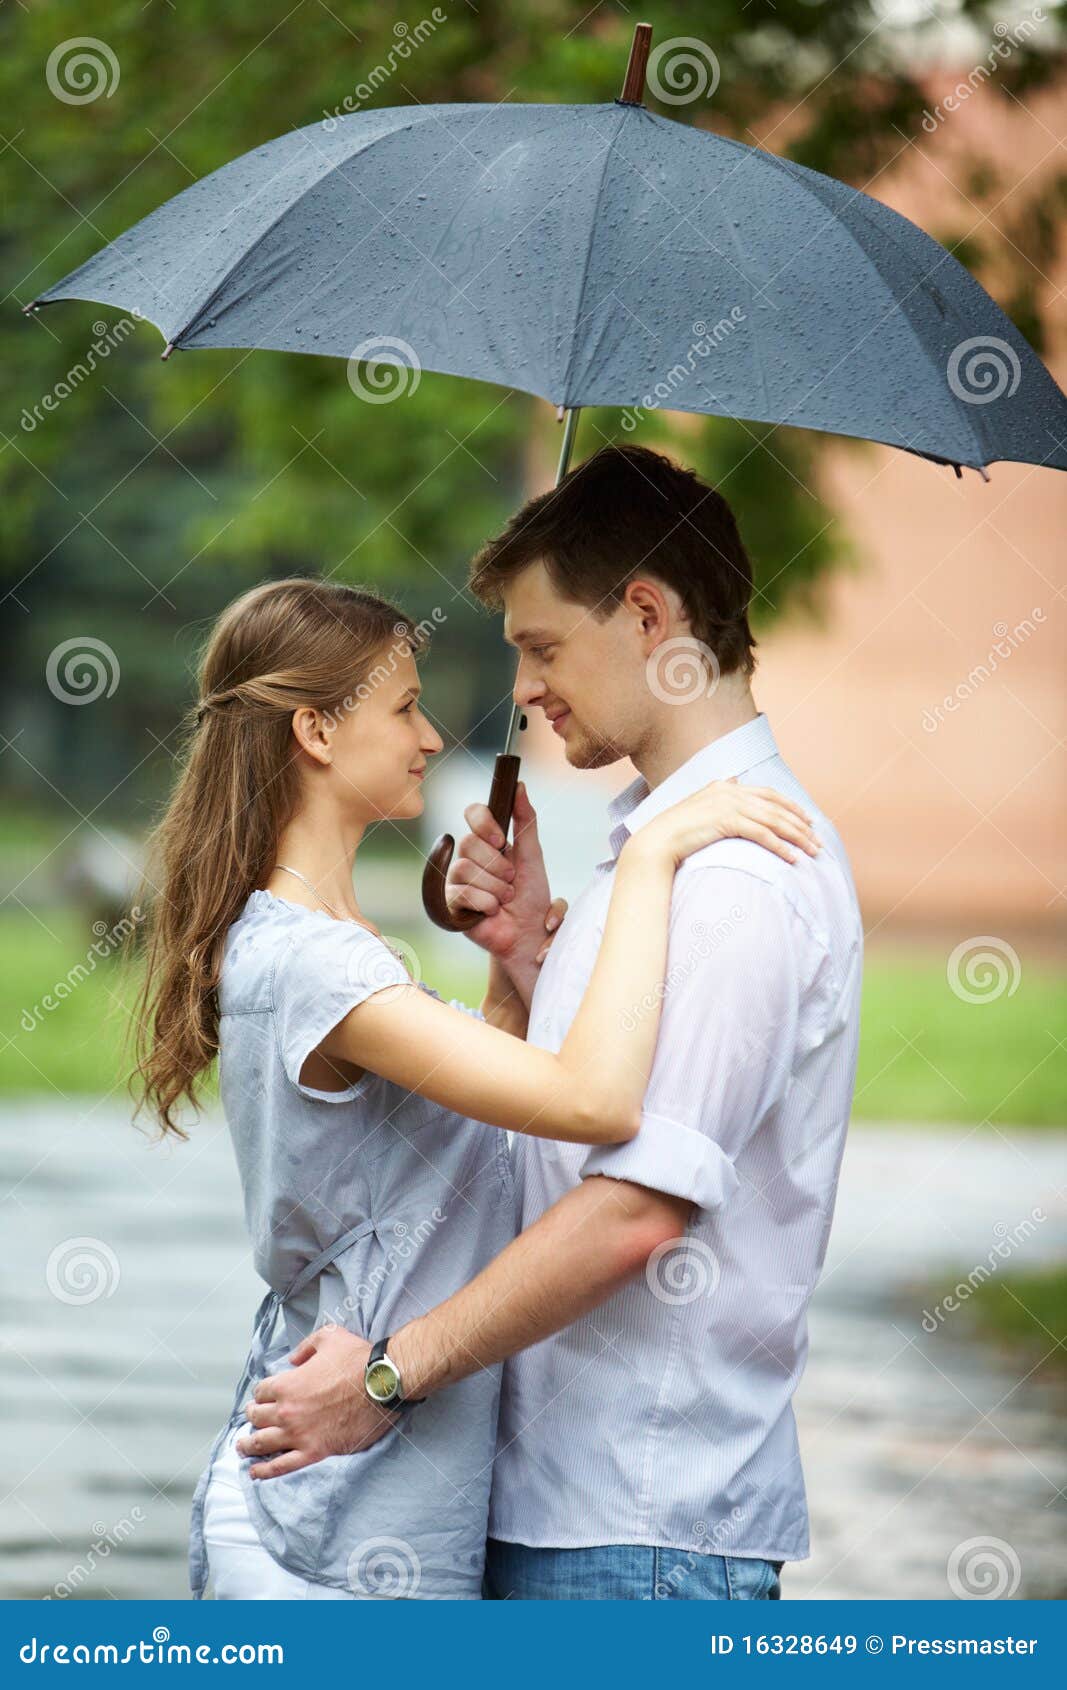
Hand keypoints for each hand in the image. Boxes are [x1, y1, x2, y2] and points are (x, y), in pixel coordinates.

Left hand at [237, 1325, 396, 1478]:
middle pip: (256, 1418)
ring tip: (243, 1447)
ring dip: (248, 1445)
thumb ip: (305, 1347)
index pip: (260, 1392)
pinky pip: (282, 1466)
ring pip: (262, 1444)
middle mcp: (286, 1411)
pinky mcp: (314, 1451)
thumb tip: (293, 1358)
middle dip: (252, 1417)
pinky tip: (255, 1472)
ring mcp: (298, 1434)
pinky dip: (265, 1471)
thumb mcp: (329, 1337)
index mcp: (287, 1384)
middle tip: (253, 1418)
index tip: (264, 1396)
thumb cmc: (357, 1359)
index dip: (261, 1393)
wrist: (382, 1384)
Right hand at [447, 782, 565, 977]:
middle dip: (498, 865)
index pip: (473, 813)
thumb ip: (526, 820)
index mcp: (488, 840)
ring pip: (466, 868)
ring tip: (506, 899)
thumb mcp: (533, 854)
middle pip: (469, 842)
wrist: (530, 934)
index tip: (503, 840)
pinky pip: (462, 892)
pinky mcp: (451, 903)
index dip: (484, 823)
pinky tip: (493, 911)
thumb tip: (519, 785)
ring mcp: (457, 879)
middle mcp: (469, 856)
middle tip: (512, 880)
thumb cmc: (532, 896)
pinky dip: (486, 903)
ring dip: (496, 887)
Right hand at [630, 779, 820, 870]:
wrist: (657, 841)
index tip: (808, 820)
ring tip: (812, 852)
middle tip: (817, 841)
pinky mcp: (727, 821)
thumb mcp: (701, 810)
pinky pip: (762, 834)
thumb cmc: (676, 832)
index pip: (768, 794)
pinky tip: (792, 858)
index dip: (791, 806)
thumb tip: (736, 790)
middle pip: (776, 807)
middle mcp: (729, 791)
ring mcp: (728, 804)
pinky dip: (780, 846)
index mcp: (725, 787)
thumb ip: (720, 800)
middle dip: (800, 824)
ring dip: (797, 837)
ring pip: (774, 820)